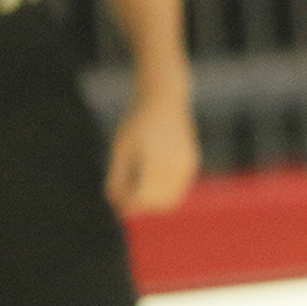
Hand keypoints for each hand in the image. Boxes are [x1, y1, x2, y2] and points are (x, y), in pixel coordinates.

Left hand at [105, 79, 199, 215]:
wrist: (164, 100)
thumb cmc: (137, 123)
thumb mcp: (120, 149)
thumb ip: (117, 177)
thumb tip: (116, 203)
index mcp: (157, 162)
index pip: (143, 197)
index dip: (127, 204)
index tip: (115, 201)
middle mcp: (176, 166)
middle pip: (158, 202)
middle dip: (141, 205)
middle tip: (124, 196)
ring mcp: (187, 165)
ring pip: (171, 199)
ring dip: (154, 201)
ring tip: (137, 188)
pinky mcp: (191, 162)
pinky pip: (179, 188)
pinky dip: (164, 192)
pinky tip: (150, 180)